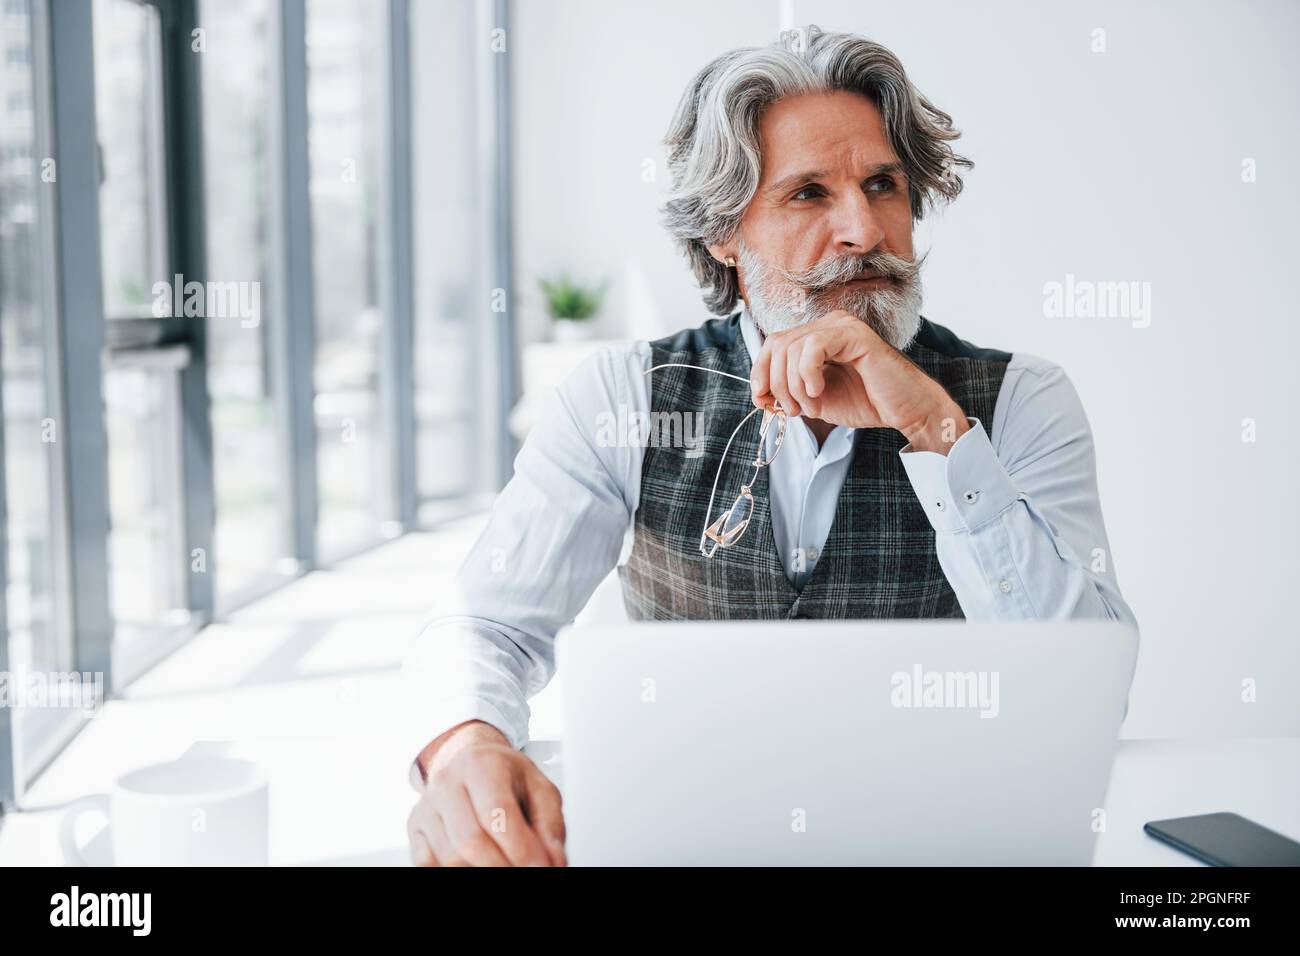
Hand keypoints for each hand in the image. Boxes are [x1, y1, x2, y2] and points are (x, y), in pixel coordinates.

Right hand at [406, 720, 566, 866]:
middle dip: (501, 867)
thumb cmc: (507, 777)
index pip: (497, 813)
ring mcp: (426, 804)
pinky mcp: (414, 826)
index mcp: (482, 764)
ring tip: (505, 866)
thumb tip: (554, 863)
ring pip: (450, 857)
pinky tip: (475, 864)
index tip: (540, 867)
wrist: (471, 760)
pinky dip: (453, 872)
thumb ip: (551, 825)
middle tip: (524, 874)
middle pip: (470, 840)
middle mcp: (448, 781)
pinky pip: (427, 863)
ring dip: (479, 871)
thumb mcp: (540, 789)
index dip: (520, 848)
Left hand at [749, 310, 968, 453]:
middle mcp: (827, 325)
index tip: (763, 402)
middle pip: (777, 345)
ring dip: (794, 386)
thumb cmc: (867, 403)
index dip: (761, 373)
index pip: (773, 345)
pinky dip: (808, 374)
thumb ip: (788, 392)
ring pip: (791, 348)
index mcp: (816, 337)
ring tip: (811, 405)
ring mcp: (841, 325)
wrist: (906, 411)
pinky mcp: (854, 334)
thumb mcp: (815, 400)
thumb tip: (760, 394)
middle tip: (793, 410)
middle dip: (776, 384)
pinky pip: (812, 347)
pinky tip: (820, 391)